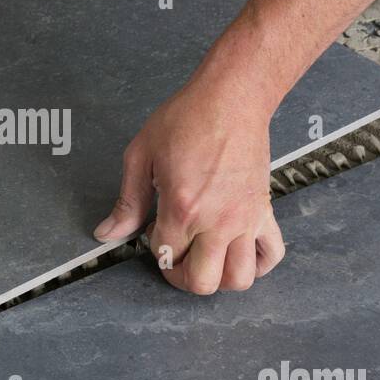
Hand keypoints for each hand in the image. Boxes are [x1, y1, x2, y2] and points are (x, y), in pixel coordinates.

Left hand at [93, 74, 284, 293]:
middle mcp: (217, 221)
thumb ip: (127, 201)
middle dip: (182, 276)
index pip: (165, 255)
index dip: (152, 247)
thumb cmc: (188, 118)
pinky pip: (271, 255)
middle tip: (176, 256)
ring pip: (239, 279)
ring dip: (219, 278)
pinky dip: (258, 264)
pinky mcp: (264, 211)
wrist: (232, 98)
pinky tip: (239, 253)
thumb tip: (107, 233)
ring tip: (206, 258)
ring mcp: (245, 220)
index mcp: (182, 208)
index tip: (152, 229)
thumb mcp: (142, 155)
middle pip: (202, 281)